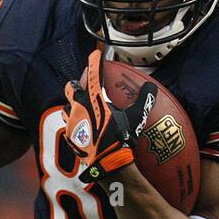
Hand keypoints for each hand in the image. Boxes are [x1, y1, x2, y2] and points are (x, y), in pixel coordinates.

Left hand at [62, 49, 156, 183]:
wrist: (107, 164)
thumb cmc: (121, 139)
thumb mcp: (136, 118)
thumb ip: (144, 100)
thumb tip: (152, 86)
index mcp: (93, 99)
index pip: (93, 74)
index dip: (95, 62)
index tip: (96, 55)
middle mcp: (78, 107)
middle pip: (72, 87)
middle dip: (78, 84)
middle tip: (86, 84)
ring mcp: (72, 123)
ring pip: (66, 106)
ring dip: (73, 104)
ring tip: (81, 106)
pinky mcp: (70, 138)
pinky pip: (69, 125)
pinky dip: (75, 123)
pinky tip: (81, 126)